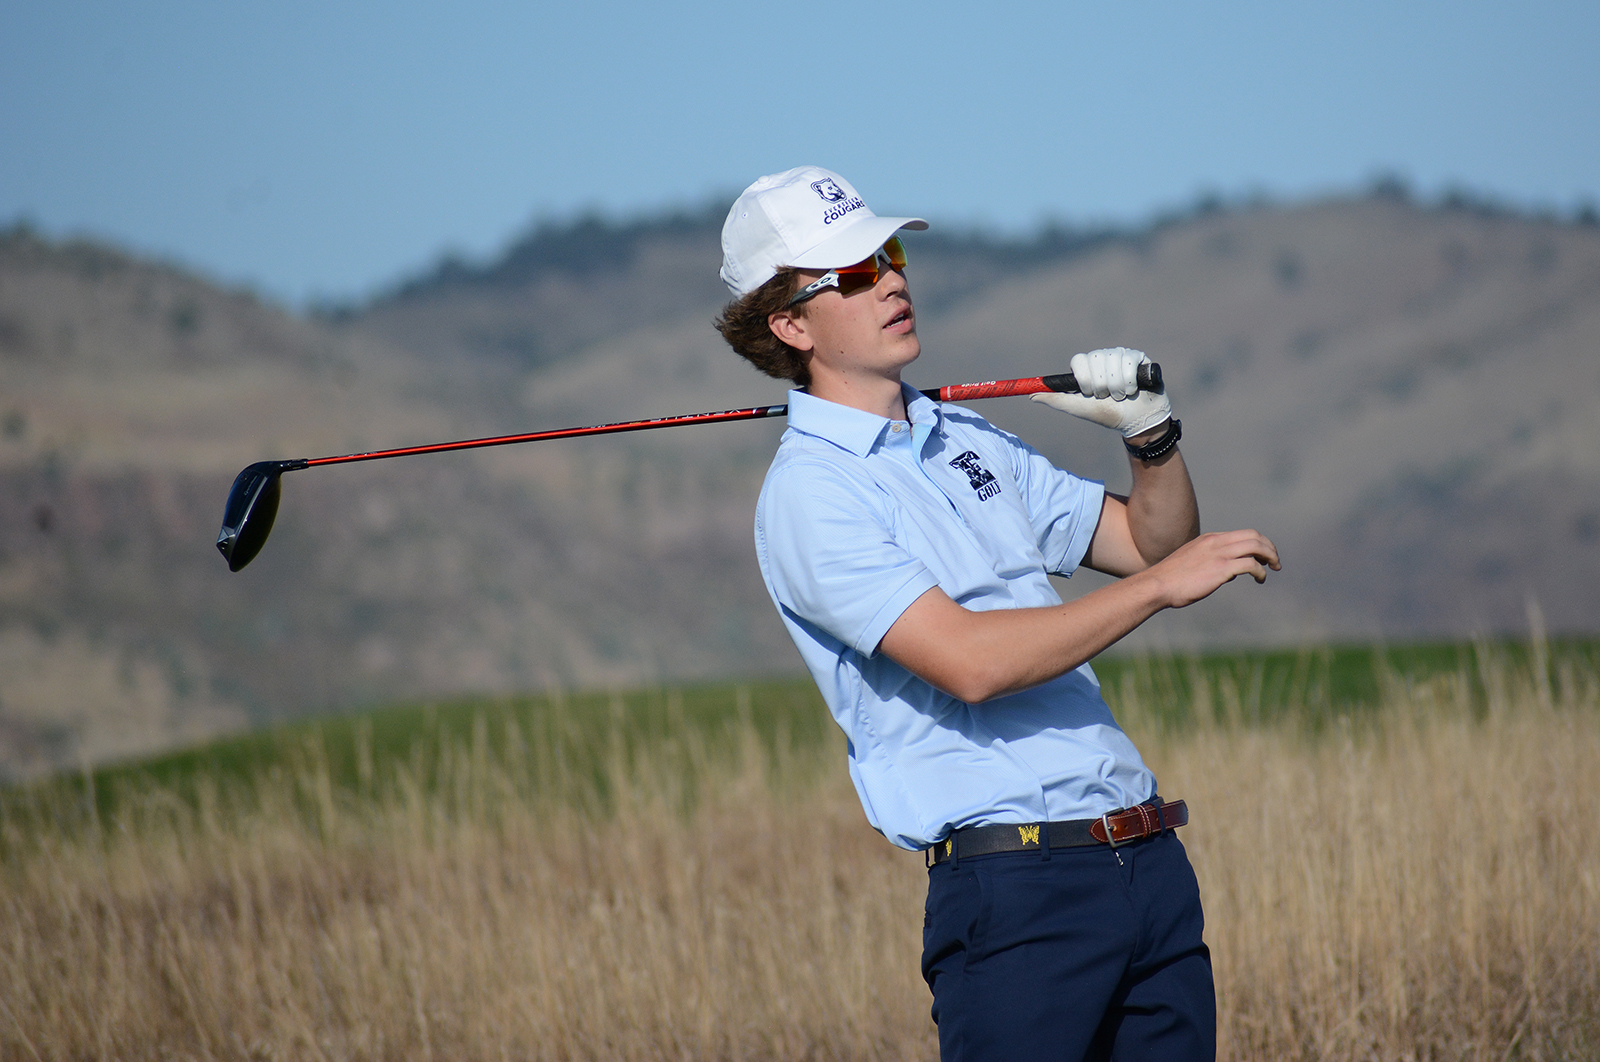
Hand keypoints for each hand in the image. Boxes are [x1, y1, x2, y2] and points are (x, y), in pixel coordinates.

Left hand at [1030, 348, 1171, 438]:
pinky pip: (1130, 361)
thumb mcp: (1078, 407)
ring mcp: (1121, 356)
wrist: (1136, 421)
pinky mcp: (1138, 357)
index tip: (1089, 393)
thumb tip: (1031, 395)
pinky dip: (1130, 381)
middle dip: (1102, 385)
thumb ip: (1056, 400)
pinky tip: (1133, 389)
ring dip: (1117, 386)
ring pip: (1114, 361)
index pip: (1079, 360)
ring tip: (1121, 395)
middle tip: (1107, 396)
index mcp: (1087, 367)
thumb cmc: (1106, 414)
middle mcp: (1103, 357)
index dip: (1084, 378)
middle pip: (1096, 359)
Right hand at [1148, 529, 1280, 608]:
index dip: (1258, 544)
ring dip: (1270, 556)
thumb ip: (1209, 562)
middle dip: (1269, 547)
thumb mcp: (1191, 562)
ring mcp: (1218, 554)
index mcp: (1209, 539)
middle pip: (1253, 536)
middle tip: (1275, 562)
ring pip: (1256, 546)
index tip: (1263, 556)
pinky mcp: (1221, 569)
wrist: (1157, 585)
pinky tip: (1260, 579)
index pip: (1242, 534)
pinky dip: (1260, 571)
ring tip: (1274, 568)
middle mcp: (1216, 542)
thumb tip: (1229, 572)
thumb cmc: (1171, 580)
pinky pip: (1251, 565)